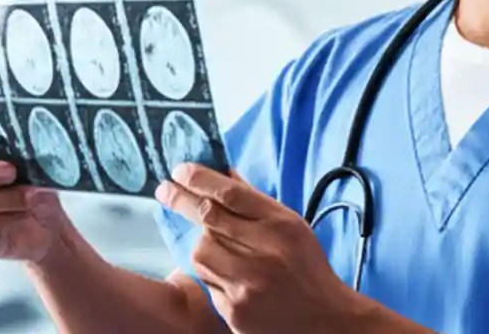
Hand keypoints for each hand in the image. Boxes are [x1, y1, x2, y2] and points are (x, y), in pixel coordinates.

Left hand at [155, 164, 369, 333]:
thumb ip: (256, 202)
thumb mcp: (291, 226)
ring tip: (220, 250)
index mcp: (281, 225)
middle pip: (209, 217)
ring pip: (201, 251)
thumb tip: (224, 173)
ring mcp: (248, 283)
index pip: (231, 193)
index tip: (180, 170)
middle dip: (181, 200)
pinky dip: (213, 276)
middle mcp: (264, 251)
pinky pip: (208, 282)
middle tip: (164, 189)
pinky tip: (231, 278)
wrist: (324, 320)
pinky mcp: (236, 310)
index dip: (200, 178)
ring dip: (203, 246)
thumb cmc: (306, 268)